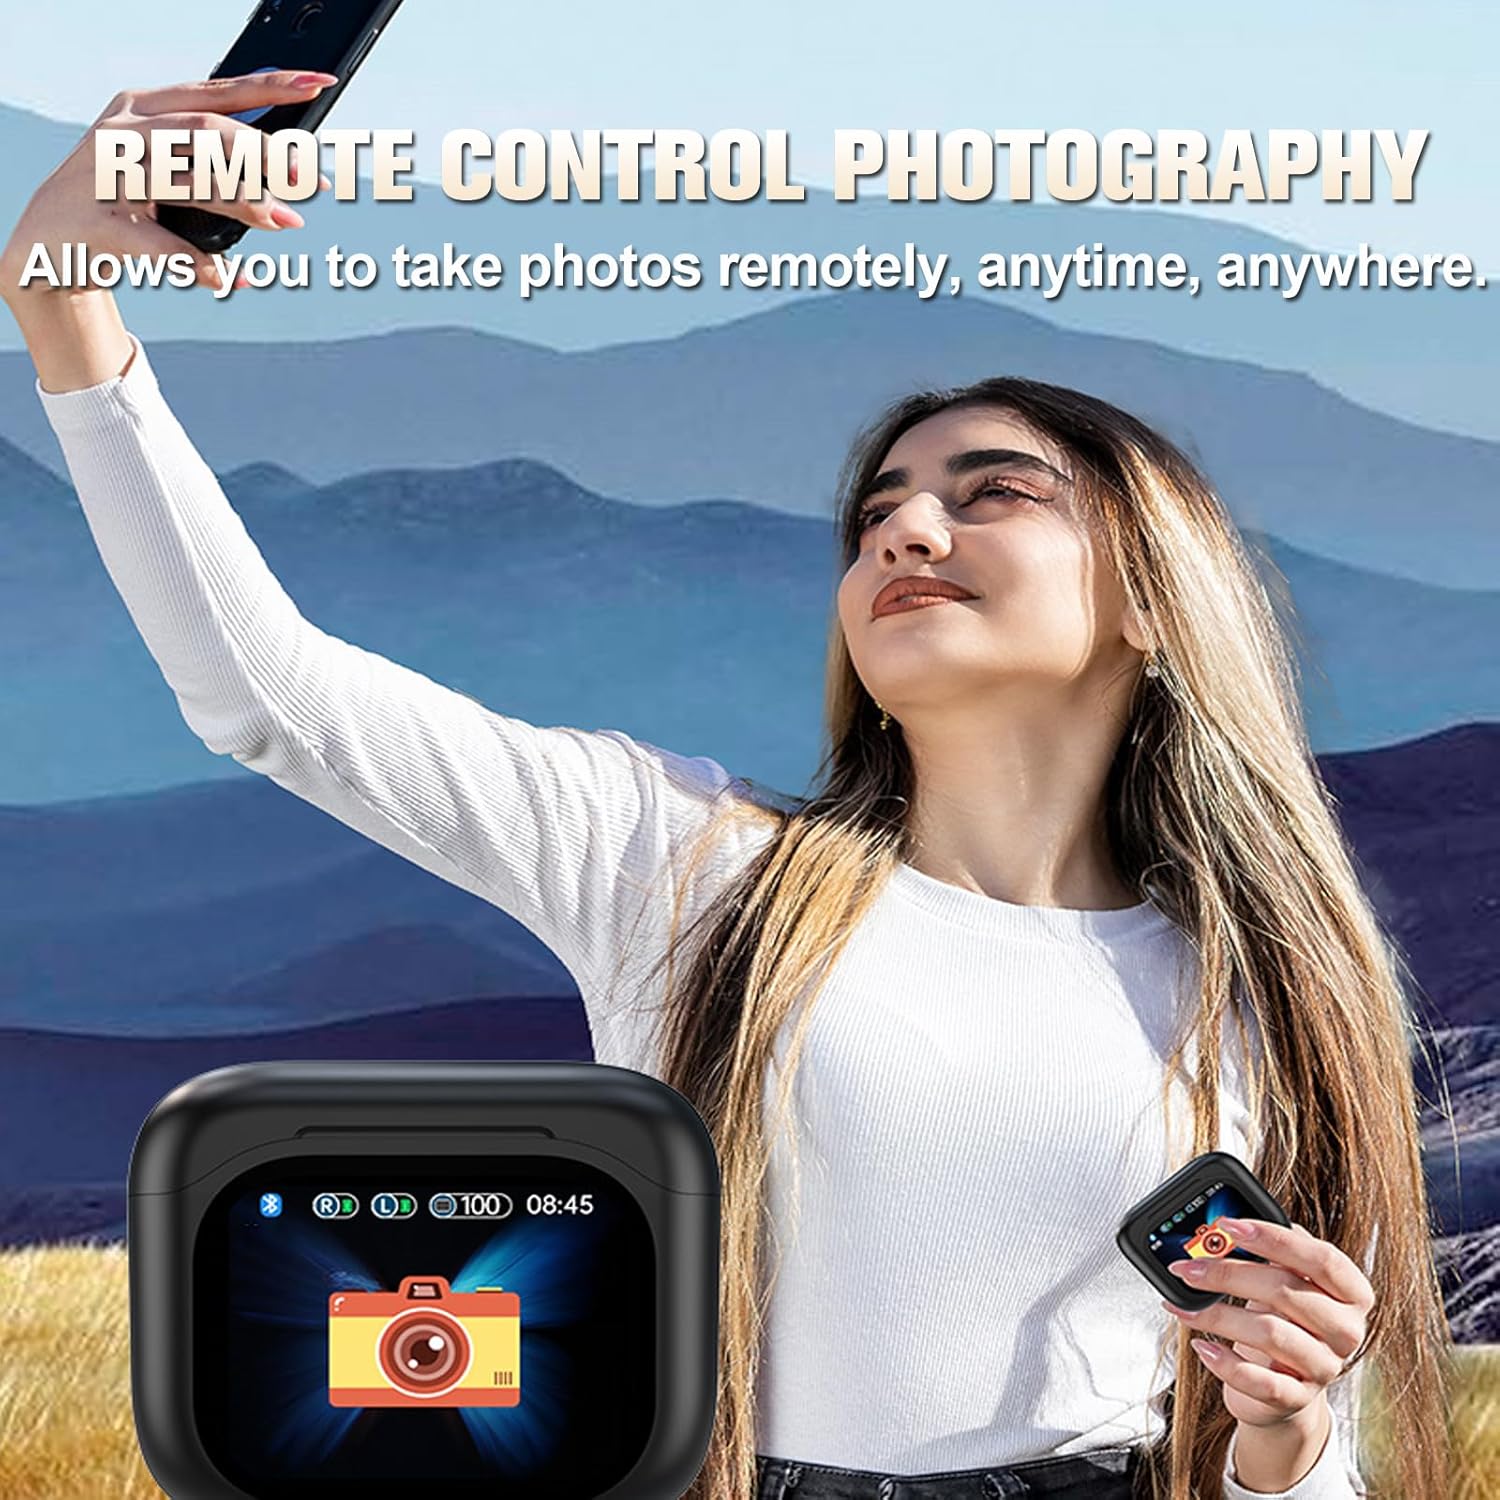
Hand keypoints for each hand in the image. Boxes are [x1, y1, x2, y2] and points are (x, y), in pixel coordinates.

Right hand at [0, 71, 335, 303]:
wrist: (49, 239)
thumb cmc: (121, 201)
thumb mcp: (165, 169)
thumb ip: (213, 162)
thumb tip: (287, 174)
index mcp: (144, 108)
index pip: (215, 92)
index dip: (270, 88)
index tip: (317, 84)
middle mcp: (125, 133)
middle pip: (207, 131)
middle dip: (266, 156)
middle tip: (310, 181)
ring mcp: (109, 177)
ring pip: (189, 179)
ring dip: (244, 202)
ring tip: (283, 220)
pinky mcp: (101, 225)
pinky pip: (157, 245)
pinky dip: (195, 262)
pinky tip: (223, 276)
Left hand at [1161, 1217, 1372, 1430]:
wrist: (1285, 1378)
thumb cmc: (1284, 1317)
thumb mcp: (1286, 1280)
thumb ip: (1271, 1254)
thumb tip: (1224, 1230)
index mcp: (1351, 1293)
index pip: (1323, 1259)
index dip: (1275, 1238)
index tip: (1227, 1225)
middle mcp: (1346, 1331)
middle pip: (1285, 1292)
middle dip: (1228, 1275)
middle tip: (1187, 1268)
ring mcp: (1325, 1367)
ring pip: (1269, 1334)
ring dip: (1216, 1316)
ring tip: (1183, 1307)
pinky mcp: (1298, 1399)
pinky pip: (1260, 1382)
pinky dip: (1225, 1363)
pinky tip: (1201, 1346)